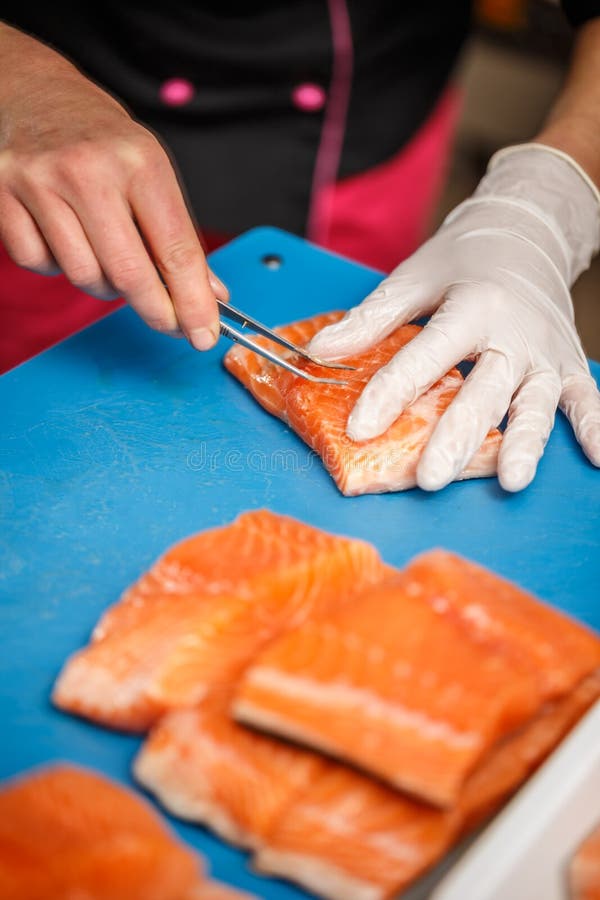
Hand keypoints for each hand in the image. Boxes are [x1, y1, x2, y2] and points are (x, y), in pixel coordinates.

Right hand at [0, 24, 225, 348]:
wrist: (34, 91)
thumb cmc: (101, 138)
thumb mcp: (151, 171)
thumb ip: (178, 236)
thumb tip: (210, 293)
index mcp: (139, 162)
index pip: (176, 251)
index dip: (193, 302)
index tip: (204, 333)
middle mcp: (90, 170)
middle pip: (130, 274)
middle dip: (156, 311)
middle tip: (169, 323)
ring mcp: (41, 183)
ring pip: (84, 276)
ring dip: (103, 284)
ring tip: (107, 256)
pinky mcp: (3, 196)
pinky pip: (38, 264)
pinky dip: (56, 265)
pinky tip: (64, 237)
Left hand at [309, 144, 599, 491]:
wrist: (527, 231)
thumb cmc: (464, 261)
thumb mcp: (413, 279)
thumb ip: (371, 319)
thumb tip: (320, 352)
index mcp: (472, 306)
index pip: (427, 356)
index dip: (391, 393)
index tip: (360, 428)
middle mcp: (513, 333)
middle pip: (484, 391)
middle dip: (457, 436)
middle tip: (430, 476)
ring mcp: (545, 353)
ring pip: (536, 404)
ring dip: (525, 443)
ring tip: (511, 480)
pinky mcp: (567, 364)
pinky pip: (586, 399)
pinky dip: (596, 427)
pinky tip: (598, 460)